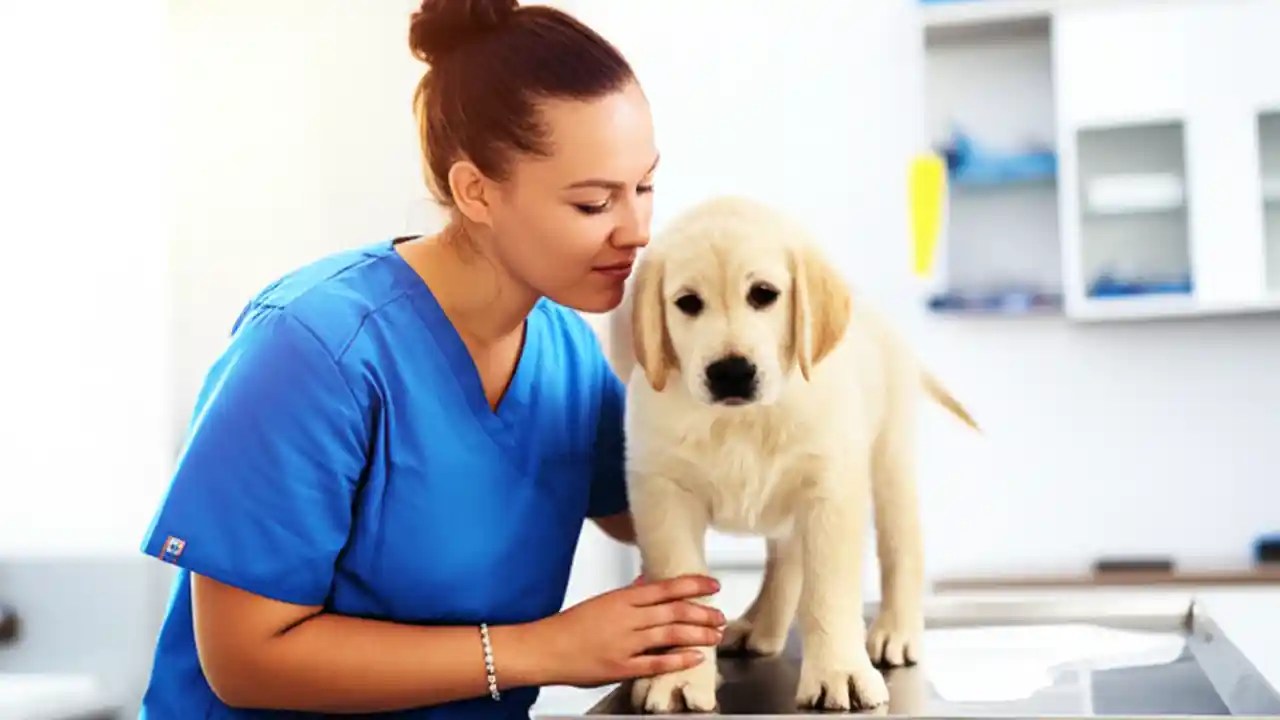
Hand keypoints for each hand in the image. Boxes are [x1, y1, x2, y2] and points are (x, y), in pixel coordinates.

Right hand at [529, 574, 724, 687]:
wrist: (544, 648)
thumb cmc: (570, 626)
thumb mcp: (602, 602)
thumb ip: (629, 594)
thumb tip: (649, 582)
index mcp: (622, 599)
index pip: (666, 588)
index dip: (693, 585)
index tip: (713, 585)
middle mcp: (627, 618)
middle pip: (674, 611)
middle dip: (702, 613)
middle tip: (720, 615)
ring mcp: (625, 644)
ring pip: (670, 635)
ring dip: (697, 634)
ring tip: (715, 635)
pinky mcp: (621, 667)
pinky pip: (656, 663)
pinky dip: (678, 660)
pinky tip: (695, 657)